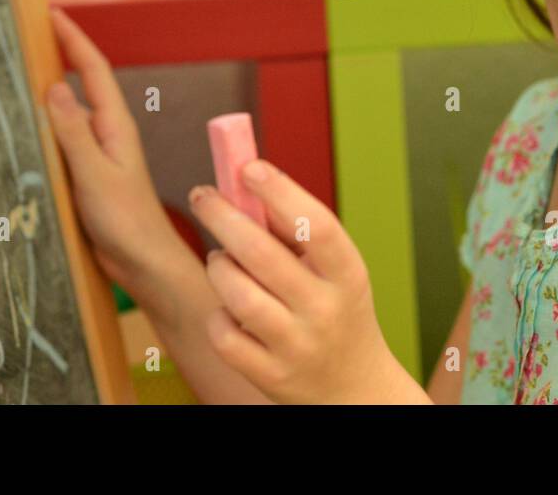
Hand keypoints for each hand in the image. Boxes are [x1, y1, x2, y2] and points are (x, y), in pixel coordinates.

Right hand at [44, 8, 177, 288]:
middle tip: (28, 33)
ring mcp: (96, 154)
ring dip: (47, 92)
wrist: (143, 263)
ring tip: (16, 72)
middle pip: (80, 84)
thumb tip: (55, 86)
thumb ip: (73, 133)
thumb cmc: (126, 221)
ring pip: (67, 113)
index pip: (93, 69)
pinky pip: (61, 141)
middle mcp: (106, 133)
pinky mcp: (86, 175)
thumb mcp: (95, 174)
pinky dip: (43, 127)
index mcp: (114, 125)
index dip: (73, 38)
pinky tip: (22, 129)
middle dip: (58, 55)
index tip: (52, 12)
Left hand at [188, 159, 428, 403]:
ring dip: (219, 267)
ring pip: (237, 295)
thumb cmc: (336, 310)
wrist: (355, 388)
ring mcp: (297, 347)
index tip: (248, 168)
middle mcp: (325, 310)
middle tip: (202, 195)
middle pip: (261, 254)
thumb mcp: (336, 272)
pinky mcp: (270, 377)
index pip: (317, 225)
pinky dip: (218, 315)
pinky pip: (224, 335)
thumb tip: (245, 182)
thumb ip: (298, 233)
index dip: (281, 192)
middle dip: (223, 217)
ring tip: (220, 260)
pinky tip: (228, 308)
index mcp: (348, 274)